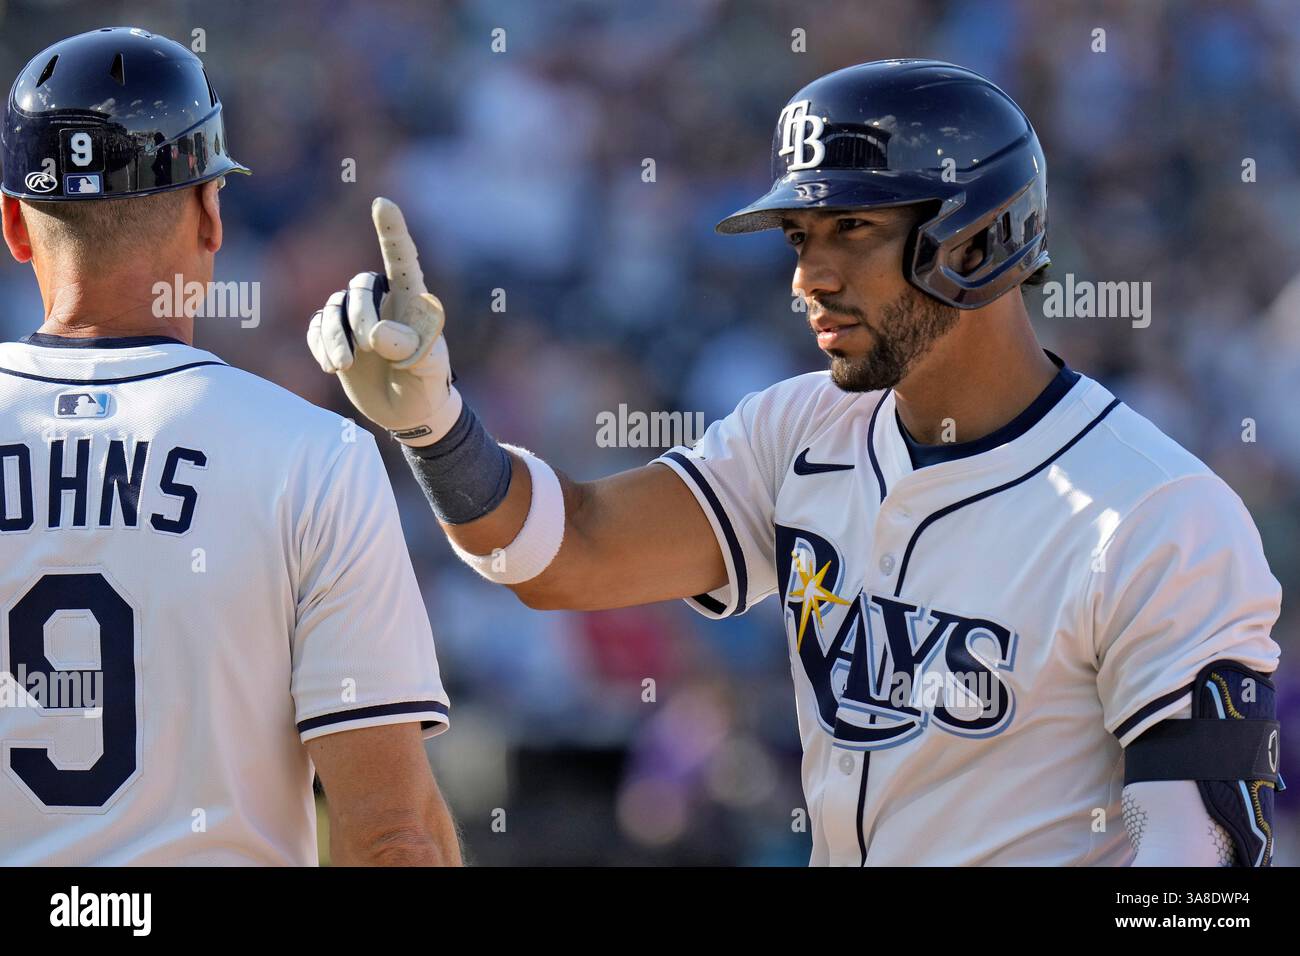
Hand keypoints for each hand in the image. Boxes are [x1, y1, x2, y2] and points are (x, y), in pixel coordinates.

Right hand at [307, 197, 460, 444]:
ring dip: (333, 336)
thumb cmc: (428, 384)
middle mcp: (381, 301)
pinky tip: (331, 367)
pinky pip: (315, 328)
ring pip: (332, 308)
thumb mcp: (429, 369)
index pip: (401, 257)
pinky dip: (319, 345)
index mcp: (412, 299)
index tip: (383, 203)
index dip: (391, 230)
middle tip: (369, 349)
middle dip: (359, 317)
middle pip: (358, 287)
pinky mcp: (336, 337)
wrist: (409, 412)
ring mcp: (356, 319)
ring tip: (343, 367)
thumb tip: (376, 334)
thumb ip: (411, 349)